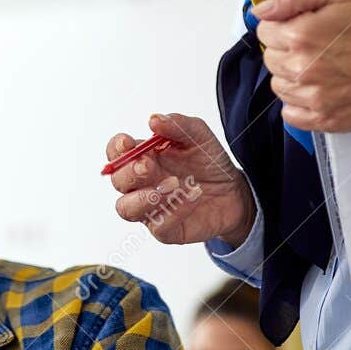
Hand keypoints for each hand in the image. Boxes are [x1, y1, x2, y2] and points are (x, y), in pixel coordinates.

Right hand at [106, 113, 255, 248]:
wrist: (234, 191)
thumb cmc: (209, 162)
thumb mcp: (200, 136)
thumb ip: (178, 125)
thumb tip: (154, 119)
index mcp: (143, 158)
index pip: (116, 153)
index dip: (116, 149)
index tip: (128, 142)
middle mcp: (140, 184)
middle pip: (118, 181)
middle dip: (130, 173)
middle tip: (149, 166)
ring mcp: (150, 208)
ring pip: (126, 208)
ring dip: (144, 197)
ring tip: (173, 184)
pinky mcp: (165, 230)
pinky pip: (159, 226)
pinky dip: (174, 210)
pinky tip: (193, 197)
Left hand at [253, 0, 350, 132]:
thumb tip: (260, 11)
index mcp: (302, 35)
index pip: (264, 31)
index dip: (282, 26)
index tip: (304, 27)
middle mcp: (302, 68)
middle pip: (269, 59)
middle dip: (287, 50)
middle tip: (317, 46)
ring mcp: (312, 97)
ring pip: (279, 86)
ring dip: (293, 76)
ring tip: (323, 67)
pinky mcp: (324, 119)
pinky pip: (290, 114)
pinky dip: (299, 103)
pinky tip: (321, 89)